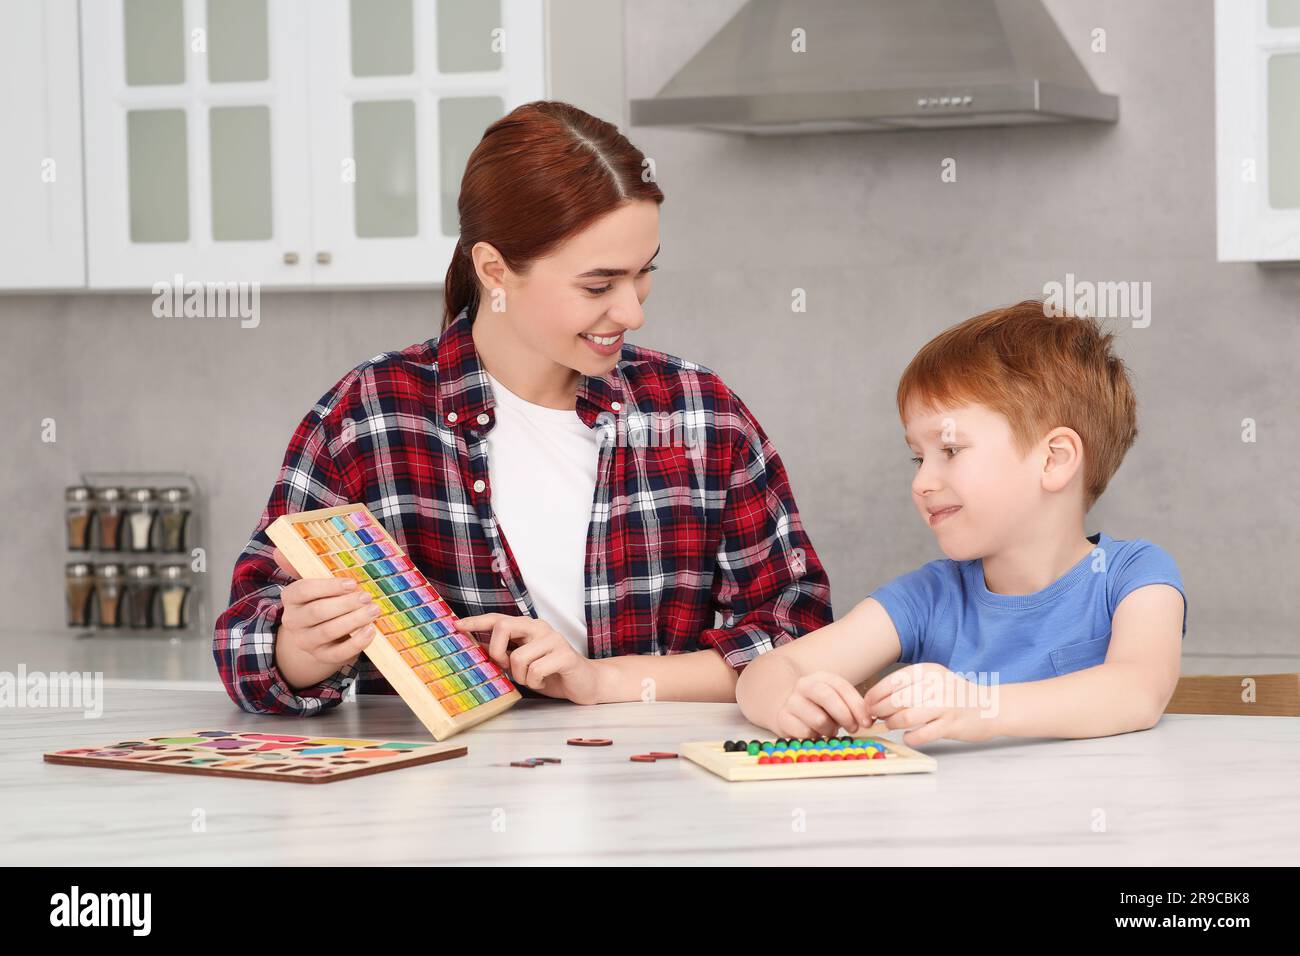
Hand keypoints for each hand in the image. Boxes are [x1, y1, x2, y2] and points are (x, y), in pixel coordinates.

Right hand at [271, 547, 378, 690]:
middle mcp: (294, 621)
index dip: (328, 587)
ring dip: (353, 621)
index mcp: (290, 598)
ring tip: (374, 610)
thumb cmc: (319, 601)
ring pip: (327, 632)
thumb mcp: (313, 583)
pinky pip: (338, 653)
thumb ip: (300, 566)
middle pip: (317, 612)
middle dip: (345, 604)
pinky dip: (356, 643)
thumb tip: (280, 550)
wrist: (316, 636)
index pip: (304, 590)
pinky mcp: (322, 657)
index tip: (351, 583)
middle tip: (367, 596)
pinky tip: (371, 631)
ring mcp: (306, 641)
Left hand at [454, 613, 600, 704]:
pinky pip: (535, 671)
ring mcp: (553, 639)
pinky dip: (536, 682)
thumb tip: (475, 648)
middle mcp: (539, 627)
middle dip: (497, 652)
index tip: (456, 626)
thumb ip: (503, 654)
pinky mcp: (565, 655)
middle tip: (506, 666)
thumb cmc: (550, 673)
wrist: (585, 682)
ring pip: (518, 658)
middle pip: (503, 627)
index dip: (476, 622)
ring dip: (521, 676)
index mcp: (528, 627)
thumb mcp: (521, 664)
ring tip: (534, 678)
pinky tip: (545, 680)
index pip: (498, 619)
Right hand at [773, 671, 870, 738]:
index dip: (857, 706)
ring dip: (829, 729)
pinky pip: (806, 733)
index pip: (842, 687)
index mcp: (821, 677)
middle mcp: (804, 685)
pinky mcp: (783, 718)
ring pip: (818, 719)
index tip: (867, 722)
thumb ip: (851, 707)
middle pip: (828, 697)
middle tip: (853, 728)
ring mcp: (791, 701)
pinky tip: (814, 733)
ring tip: (829, 729)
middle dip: (845, 716)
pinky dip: (814, 737)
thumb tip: (868, 720)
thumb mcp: (835, 700)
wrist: (785, 709)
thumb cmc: (817, 707)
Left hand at [865, 663, 996, 745]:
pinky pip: (923, 734)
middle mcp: (936, 685)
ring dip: (892, 723)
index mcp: (929, 671)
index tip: (867, 703)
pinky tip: (908, 736)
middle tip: (873, 716)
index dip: (875, 693)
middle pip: (897, 700)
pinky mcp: (951, 725)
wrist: (991, 706)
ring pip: (907, 717)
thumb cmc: (955, 694)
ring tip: (889, 725)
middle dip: (879, 710)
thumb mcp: (934, 679)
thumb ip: (910, 685)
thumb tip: (877, 698)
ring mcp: (945, 706)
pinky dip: (910, 737)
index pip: (893, 681)